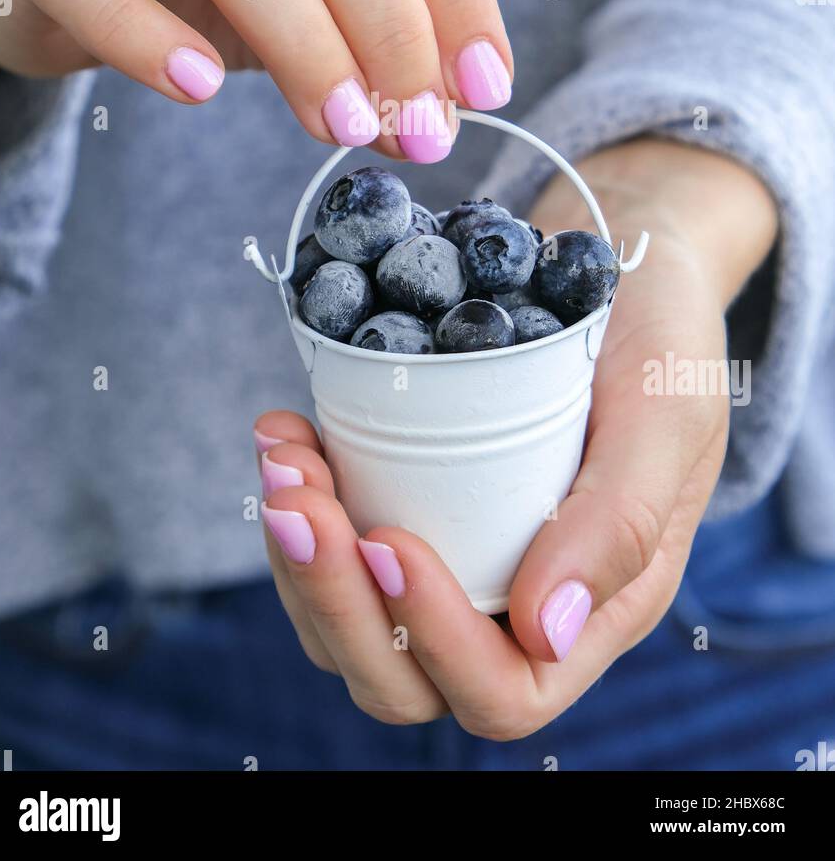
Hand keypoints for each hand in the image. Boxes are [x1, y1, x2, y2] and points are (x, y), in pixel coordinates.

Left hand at [254, 140, 776, 737]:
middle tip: (297, 504)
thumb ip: (621, 525)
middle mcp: (521, 600)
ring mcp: (462, 556)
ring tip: (283, 461)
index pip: (505, 691)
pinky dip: (303, 497)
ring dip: (302, 558)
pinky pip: (341, 545)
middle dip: (337, 603)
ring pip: (356, 621)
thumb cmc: (660, 336)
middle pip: (407, 674)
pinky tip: (286, 430)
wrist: (620, 257)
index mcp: (597, 607)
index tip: (391, 541)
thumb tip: (545, 633)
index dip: (434, 641)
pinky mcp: (414, 500)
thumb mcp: (665, 416)